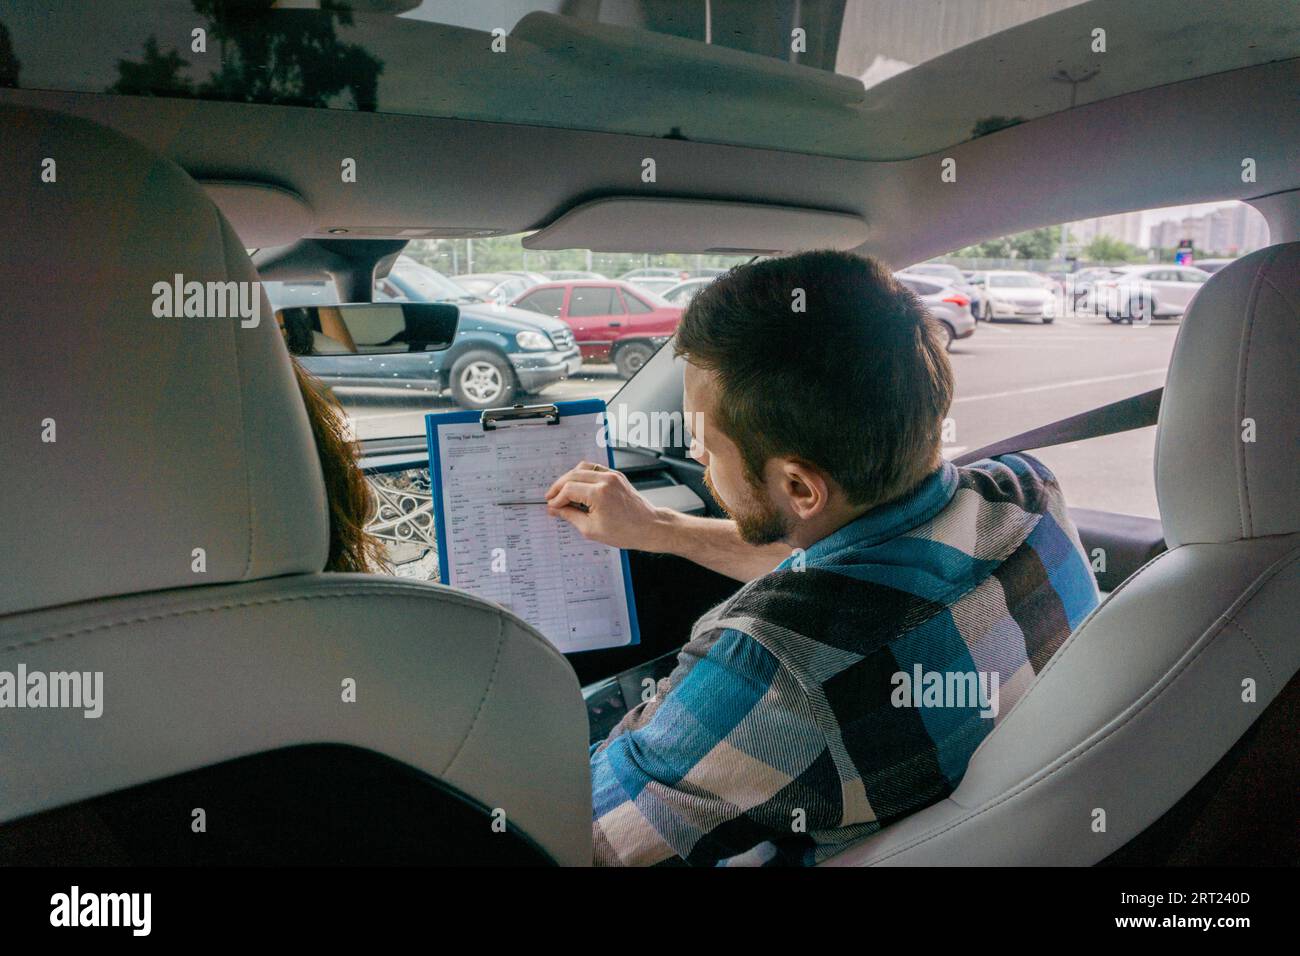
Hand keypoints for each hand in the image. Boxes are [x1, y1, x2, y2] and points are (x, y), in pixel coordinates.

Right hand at [545, 461, 669, 550]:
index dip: (557, 499)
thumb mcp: (591, 529)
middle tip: (551, 498)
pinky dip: (583, 475)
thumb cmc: (625, 532)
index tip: (552, 507)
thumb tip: (555, 509)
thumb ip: (570, 516)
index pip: (569, 489)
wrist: (649, 527)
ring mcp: (613, 475)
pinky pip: (595, 469)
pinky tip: (578, 486)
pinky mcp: (617, 476)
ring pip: (583, 468)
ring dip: (570, 478)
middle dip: (559, 486)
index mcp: (599, 494)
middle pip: (572, 475)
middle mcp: (606, 480)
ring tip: (562, 491)